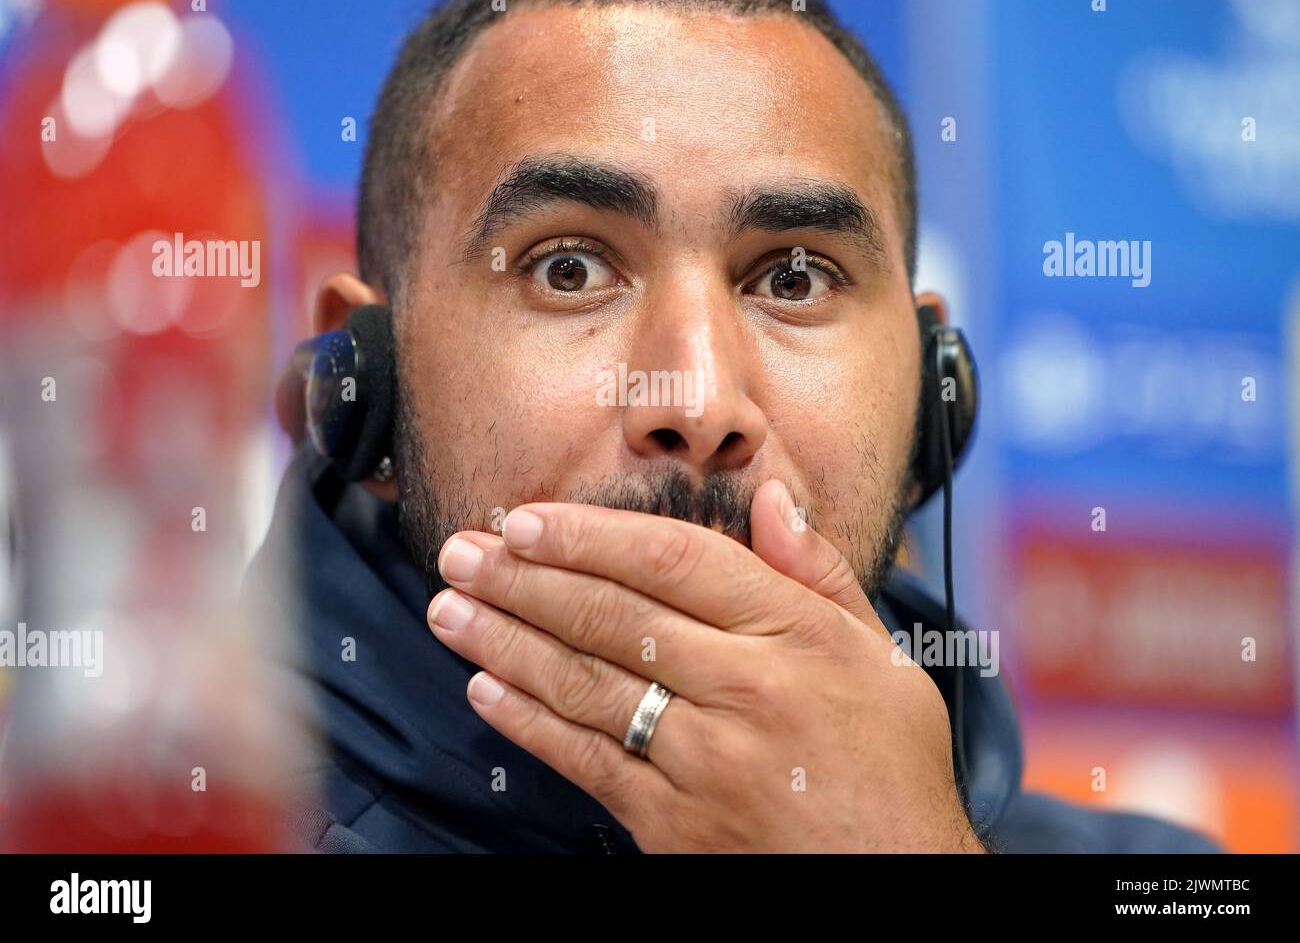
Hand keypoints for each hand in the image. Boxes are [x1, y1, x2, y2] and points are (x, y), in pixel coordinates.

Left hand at [427, 479, 983, 852]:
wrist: (893, 880)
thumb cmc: (887, 765)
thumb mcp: (880, 655)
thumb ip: (819, 572)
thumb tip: (771, 498)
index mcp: (795, 636)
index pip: (673, 561)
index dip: (590, 535)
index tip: (527, 519)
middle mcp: (745, 691)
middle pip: (614, 617)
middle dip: (525, 579)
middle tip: (462, 552)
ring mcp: (703, 761)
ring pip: (586, 684)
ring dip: (507, 642)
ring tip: (451, 609)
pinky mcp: (672, 822)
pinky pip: (587, 761)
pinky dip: (530, 723)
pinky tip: (486, 689)